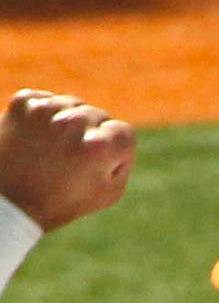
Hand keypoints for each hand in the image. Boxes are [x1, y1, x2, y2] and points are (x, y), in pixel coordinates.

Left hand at [0, 90, 135, 233]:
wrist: (9, 202)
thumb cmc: (63, 202)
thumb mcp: (110, 191)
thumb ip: (123, 157)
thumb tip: (115, 130)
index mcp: (99, 146)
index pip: (122, 131)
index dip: (111, 151)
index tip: (93, 165)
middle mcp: (72, 122)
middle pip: (97, 115)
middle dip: (88, 134)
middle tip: (69, 159)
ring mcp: (45, 110)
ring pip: (71, 105)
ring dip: (66, 123)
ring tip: (52, 147)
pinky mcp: (22, 103)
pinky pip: (46, 100)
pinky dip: (44, 115)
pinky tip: (37, 136)